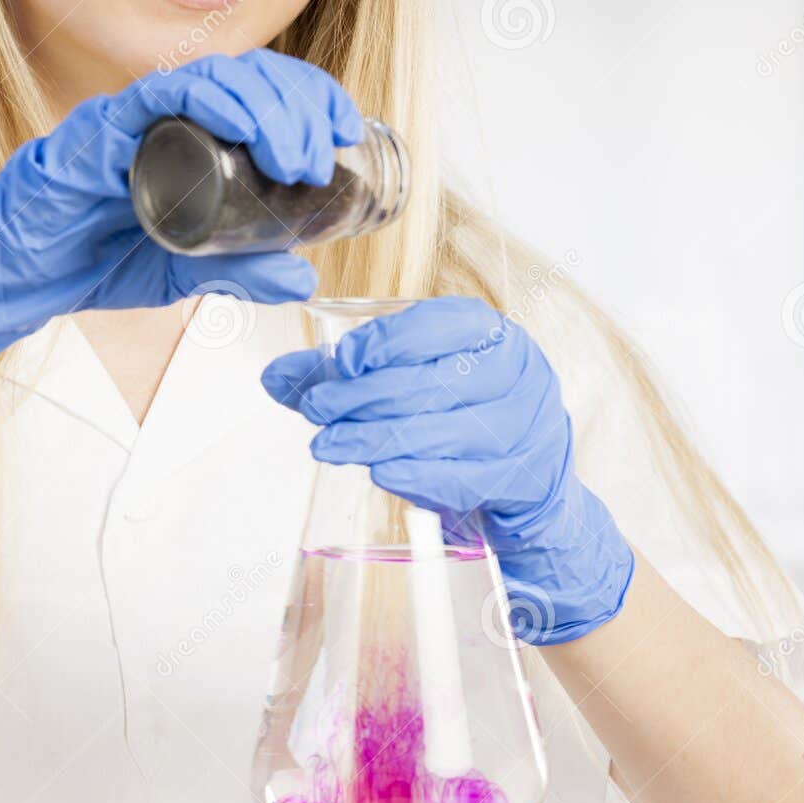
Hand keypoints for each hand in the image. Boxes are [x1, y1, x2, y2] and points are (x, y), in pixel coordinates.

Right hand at [0, 48, 363, 393]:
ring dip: (270, 107)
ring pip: (216, 75)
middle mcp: (166, 110)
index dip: (312, 96)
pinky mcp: (100, 129)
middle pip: (250, 74)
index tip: (348, 128)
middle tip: (328, 155)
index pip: (262, 89)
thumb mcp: (188, 272)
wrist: (18, 280)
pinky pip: (159, 95)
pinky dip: (210, 101)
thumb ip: (242, 271)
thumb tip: (304, 276)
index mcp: (191, 130)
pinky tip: (245, 124)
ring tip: (301, 157)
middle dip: (302, 104)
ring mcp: (133, 114)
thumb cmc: (92, 262)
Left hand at [261, 295, 633, 643]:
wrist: (528, 477)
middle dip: (365, 397)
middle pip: (433, 381)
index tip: (339, 362)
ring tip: (328, 446)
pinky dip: (418, 476)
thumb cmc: (458, 415)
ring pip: (444, 430)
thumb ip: (343, 376)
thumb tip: (274, 376)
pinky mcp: (526, 474)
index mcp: (487, 330)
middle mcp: (516, 369)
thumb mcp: (408, 382)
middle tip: (317, 410)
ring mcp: (528, 423)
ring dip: (378, 439)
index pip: (437, 325)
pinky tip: (378, 472)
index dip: (385, 342)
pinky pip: (466, 476)